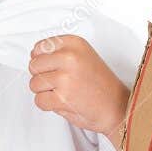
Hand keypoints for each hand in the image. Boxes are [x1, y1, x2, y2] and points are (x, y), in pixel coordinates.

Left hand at [28, 35, 129, 150]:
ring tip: (64, 93)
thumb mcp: (83, 56)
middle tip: (59, 84)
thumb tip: (33, 55)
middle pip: (33, 66)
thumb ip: (59, 52)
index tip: (52, 69)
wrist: (118, 107)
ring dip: (45, 92)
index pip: (39, 47)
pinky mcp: (63, 97)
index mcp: (74, 43)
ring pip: (34, 84)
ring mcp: (66, 77)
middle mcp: (70, 57)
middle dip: (41, 78)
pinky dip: (48, 105)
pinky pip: (39, 101)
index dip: (41, 61)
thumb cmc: (100, 84)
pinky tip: (64, 102)